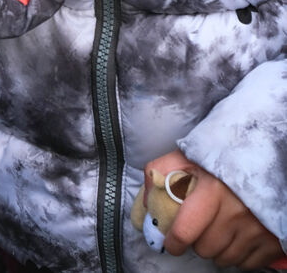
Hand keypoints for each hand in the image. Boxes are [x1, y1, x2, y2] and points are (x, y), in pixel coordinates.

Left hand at [146, 149, 283, 269]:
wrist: (261, 156)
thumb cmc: (219, 159)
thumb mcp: (187, 156)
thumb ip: (160, 171)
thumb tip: (146, 204)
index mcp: (212, 190)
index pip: (185, 232)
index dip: (173, 242)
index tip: (171, 241)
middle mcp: (236, 212)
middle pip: (204, 249)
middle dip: (198, 240)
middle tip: (201, 224)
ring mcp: (256, 229)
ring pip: (224, 259)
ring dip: (217, 248)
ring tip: (219, 226)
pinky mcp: (272, 241)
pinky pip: (247, 264)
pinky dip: (238, 254)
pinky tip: (236, 235)